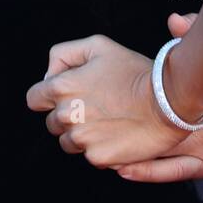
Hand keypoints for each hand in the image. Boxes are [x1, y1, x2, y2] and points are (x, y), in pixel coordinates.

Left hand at [26, 33, 189, 174]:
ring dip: (81, 133)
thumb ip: (63, 55)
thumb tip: (49, 75)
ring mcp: (81, 139)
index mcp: (61, 87)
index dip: (49, 96)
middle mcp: (66, 115)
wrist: (168, 100)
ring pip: (68, 141)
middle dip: (68, 114)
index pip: (34, 99)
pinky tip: (117, 132)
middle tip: (96, 105)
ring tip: (107, 119)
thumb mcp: (97, 45)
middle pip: (52, 122)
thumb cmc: (133, 71)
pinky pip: (89, 155)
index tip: (68, 95)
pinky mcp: (98, 158)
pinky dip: (99, 147)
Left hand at [114, 13, 202, 182]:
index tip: (103, 94)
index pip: (155, 95)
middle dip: (119, 125)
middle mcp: (194, 125)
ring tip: (101, 149)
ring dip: (128, 152)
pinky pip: (172, 172)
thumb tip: (175, 20)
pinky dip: (148, 172)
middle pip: (149, 127)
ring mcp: (198, 148)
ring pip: (155, 153)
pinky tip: (125, 170)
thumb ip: (195, 36)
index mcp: (195, 96)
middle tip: (93, 121)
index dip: (126, 96)